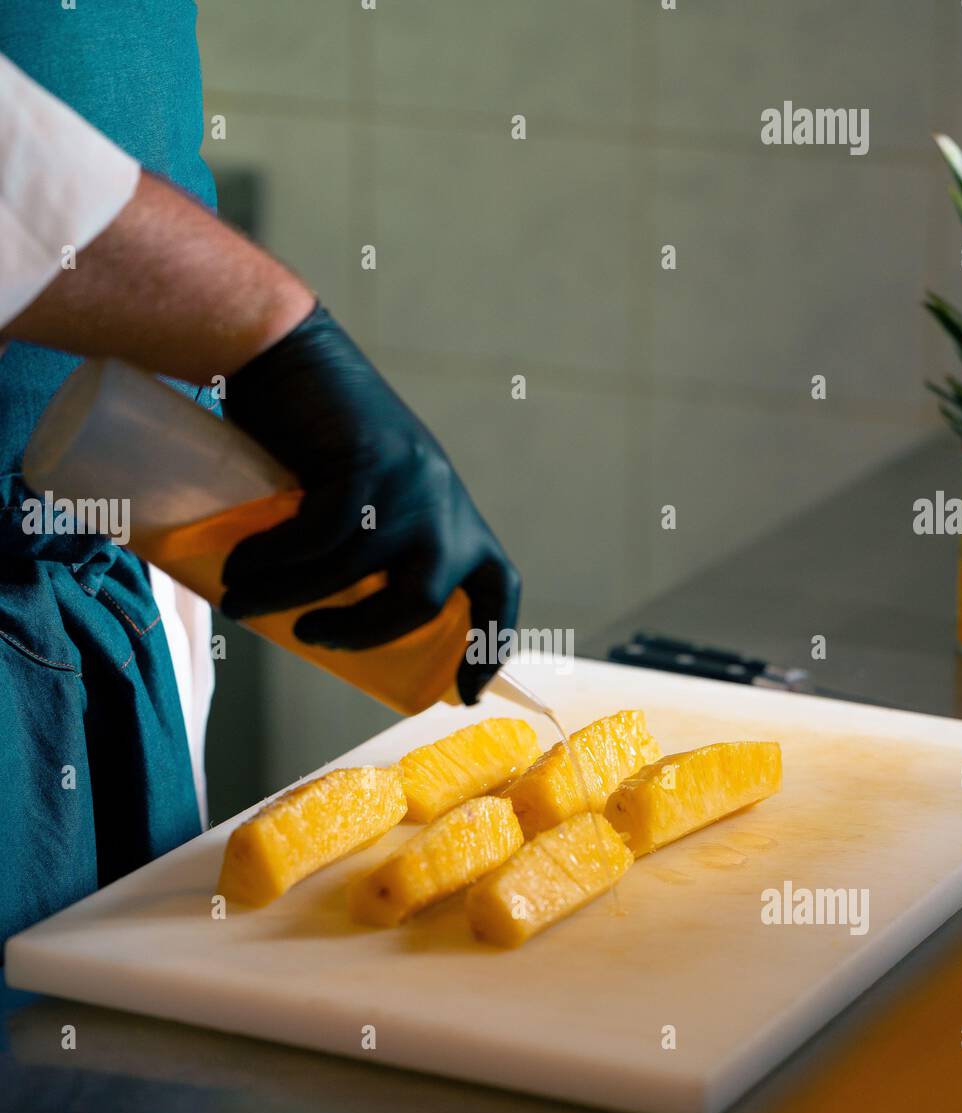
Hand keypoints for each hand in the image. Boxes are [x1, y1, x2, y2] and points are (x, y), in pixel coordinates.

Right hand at [220, 304, 520, 703]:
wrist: (283, 346)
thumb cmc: (310, 431)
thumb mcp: (359, 493)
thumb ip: (361, 544)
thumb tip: (320, 616)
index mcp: (453, 513)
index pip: (497, 588)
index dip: (488, 646)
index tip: (466, 692)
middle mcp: (442, 502)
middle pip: (424, 599)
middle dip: (366, 635)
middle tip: (313, 639)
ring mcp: (407, 482)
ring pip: (356, 571)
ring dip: (292, 599)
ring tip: (243, 604)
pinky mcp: (363, 463)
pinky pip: (318, 537)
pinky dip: (272, 562)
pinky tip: (238, 571)